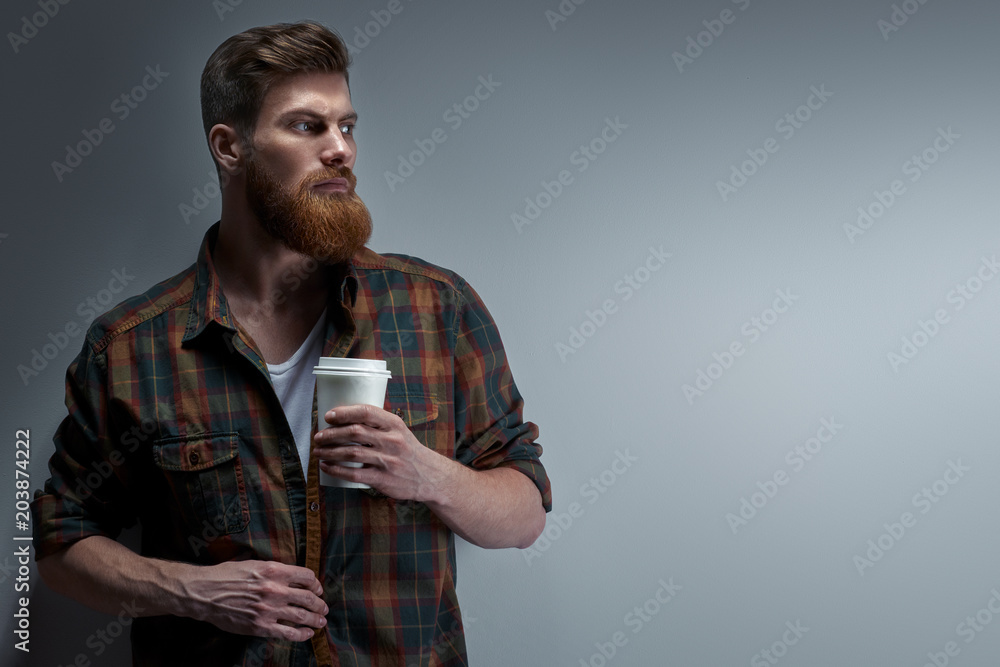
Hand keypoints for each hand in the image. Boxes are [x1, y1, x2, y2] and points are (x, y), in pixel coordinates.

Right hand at [180, 559, 327, 641]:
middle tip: (324, 608)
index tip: (317, 589)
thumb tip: (290, 573)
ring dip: (316, 620)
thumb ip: (273, 569)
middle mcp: (275, 589)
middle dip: (320, 604)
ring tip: (321, 622)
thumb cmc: (226, 575)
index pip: (306, 576)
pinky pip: (288, 633)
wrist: (204, 593)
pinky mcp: (260, 626)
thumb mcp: (253, 563)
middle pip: (308, 597)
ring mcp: (268, 609)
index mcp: (274, 570)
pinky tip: (307, 634)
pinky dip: (301, 635)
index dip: (315, 583)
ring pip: (302, 616)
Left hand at [313, 404, 455, 501]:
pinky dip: (336, 470)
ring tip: (318, 451)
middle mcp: (391, 441)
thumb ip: (378, 424)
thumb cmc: (408, 451)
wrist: (429, 477)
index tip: (328, 416)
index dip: (344, 412)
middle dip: (331, 434)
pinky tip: (326, 466)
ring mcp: (387, 461)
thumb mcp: (400, 431)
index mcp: (395, 424)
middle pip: (354, 432)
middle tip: (318, 436)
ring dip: (329, 451)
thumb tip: (346, 418)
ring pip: (351, 453)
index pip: (366, 412)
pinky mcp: (382, 479)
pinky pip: (353, 474)